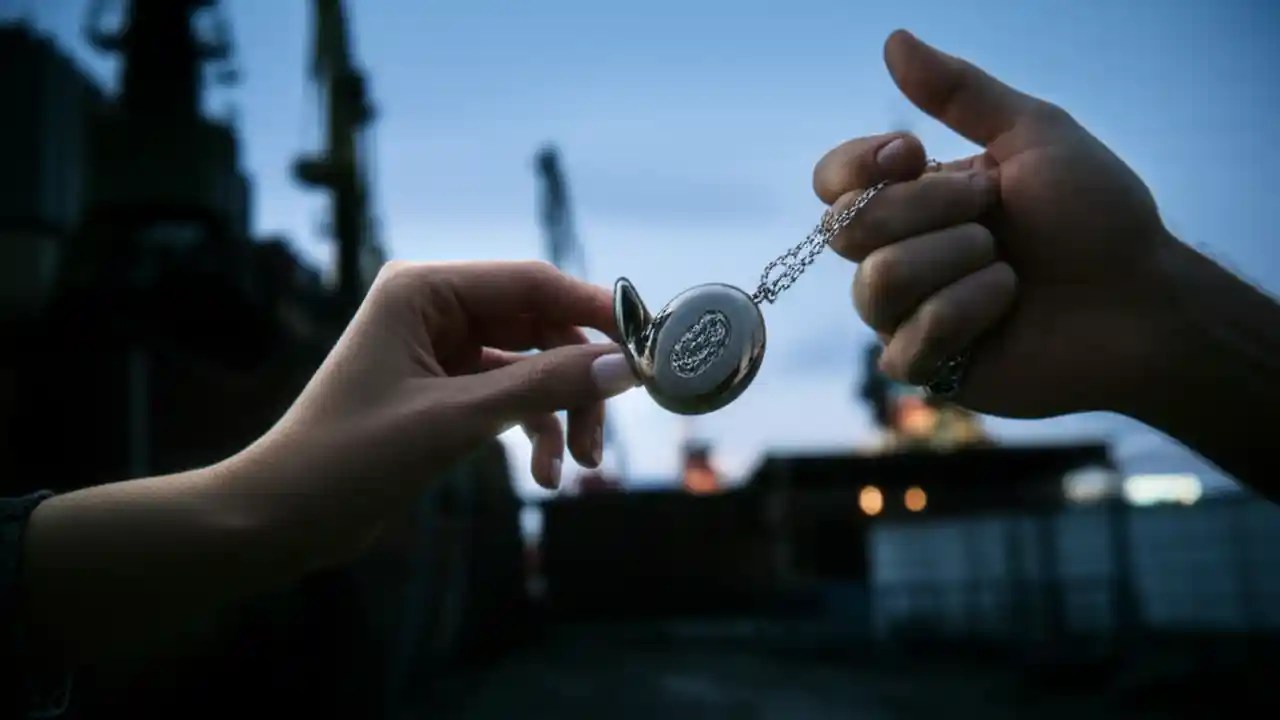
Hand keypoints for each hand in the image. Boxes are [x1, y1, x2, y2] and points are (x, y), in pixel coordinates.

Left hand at [230, 260, 639, 557]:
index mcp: (424, 289)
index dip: (594, 312)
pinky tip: (545, 475)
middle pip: (540, 328)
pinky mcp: (444, 389)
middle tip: (604, 434)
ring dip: (560, 414)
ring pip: (532, 367)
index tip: (646, 345)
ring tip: (574, 469)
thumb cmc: (351, 456)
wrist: (284, 517)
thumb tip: (623, 366)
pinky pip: (511, 397)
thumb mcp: (455, 420)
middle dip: (576, 382)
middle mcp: (435, 308)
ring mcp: (440, 349)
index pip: (532, 284)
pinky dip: (534, 431)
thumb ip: (542, 387)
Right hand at [813, 30, 1174, 418]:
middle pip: (847, 230)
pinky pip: (906, 343)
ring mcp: (907, 314)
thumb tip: (894, 40)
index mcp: (915, 200)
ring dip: (955, 262)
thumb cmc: (1096, 218)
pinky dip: (965, 314)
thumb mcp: (1032, 135)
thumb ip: (960, 92)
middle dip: (929, 210)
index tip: (912, 151)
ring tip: (1008, 267)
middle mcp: (899, 256)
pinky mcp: (926, 367)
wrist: (1142, 300)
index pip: (833, 183)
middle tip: (993, 212)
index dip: (856, 166)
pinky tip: (1006, 309)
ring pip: (876, 285)